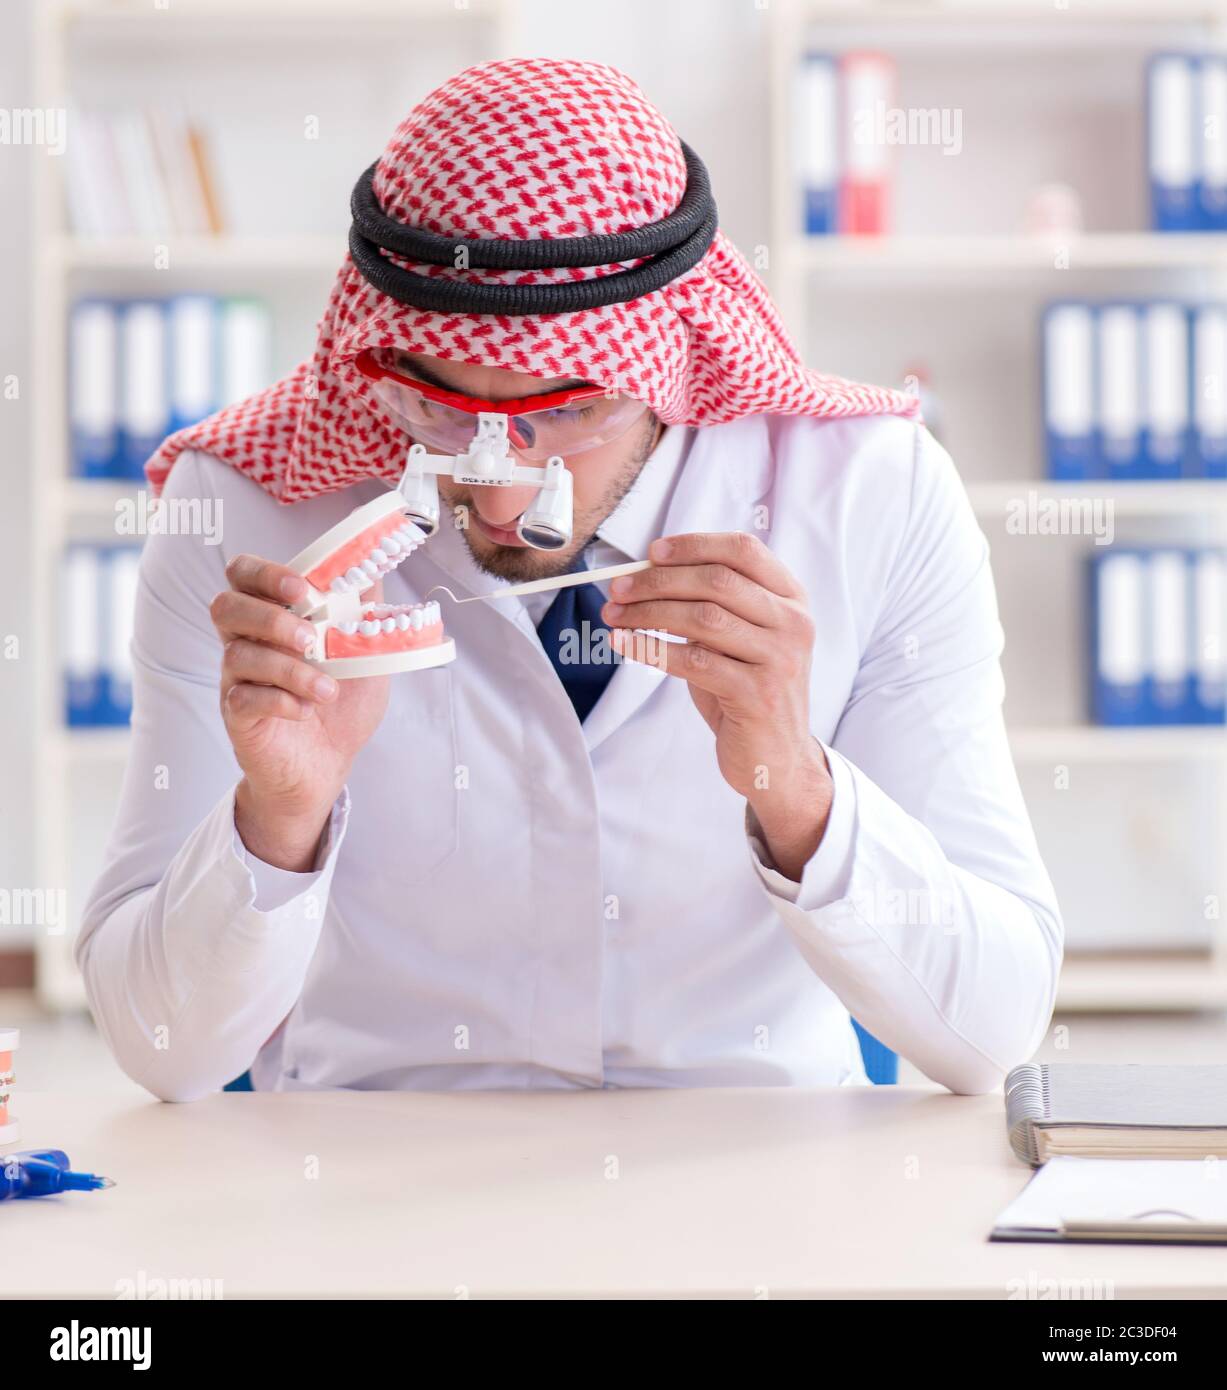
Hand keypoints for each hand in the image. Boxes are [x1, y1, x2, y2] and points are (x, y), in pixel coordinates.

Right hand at [210, 555, 389, 870]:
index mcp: (273, 618)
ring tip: (327, 690)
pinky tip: (306, 710)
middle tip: (310, 637)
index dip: (266, 573)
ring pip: (238, 655)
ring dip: (290, 669)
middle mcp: (246, 643)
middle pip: (225, 607)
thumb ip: (365, 615)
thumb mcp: (365, 656)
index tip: (305, 589)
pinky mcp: (237, 715)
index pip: (243, 575)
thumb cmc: (340, 706)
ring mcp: (236, 680)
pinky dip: (280, 700)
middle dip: (270, 616)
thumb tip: (374, 572)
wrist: (329, 766)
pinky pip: (243, 697)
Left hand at [603, 532, 831, 880]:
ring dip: (649, 613)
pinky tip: (627, 644)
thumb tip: (645, 575)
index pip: (743, 551)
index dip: (694, 545)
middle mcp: (792, 623)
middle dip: (659, 580)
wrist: (776, 756)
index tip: (652, 552)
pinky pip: (694, 662)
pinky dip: (653, 649)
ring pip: (703, 618)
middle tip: (619, 588)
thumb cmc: (747, 690)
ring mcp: (779, 659)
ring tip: (615, 615)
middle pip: (717, 581)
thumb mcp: (739, 639)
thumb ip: (710, 605)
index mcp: (790, 598)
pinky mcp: (757, 695)